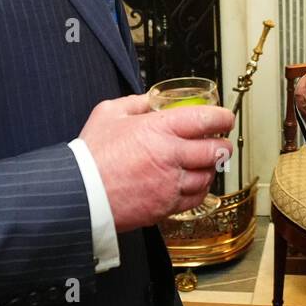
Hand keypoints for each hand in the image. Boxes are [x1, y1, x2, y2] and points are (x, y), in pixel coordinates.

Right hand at [80, 94, 233, 232]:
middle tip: (220, 141)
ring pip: (208, 176)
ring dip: (211, 168)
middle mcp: (171, 156)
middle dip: (223, 144)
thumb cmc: (91, 156)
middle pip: (215, 150)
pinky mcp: (166, 206)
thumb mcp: (109, 114)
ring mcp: (171, 183)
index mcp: (159, 129)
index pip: (206, 119)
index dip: (222, 117)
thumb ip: (135, 103)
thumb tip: (151, 99)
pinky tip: (192, 182)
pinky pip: (195, 198)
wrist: (81, 194)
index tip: (224, 118)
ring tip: (204, 162)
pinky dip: (199, 189)